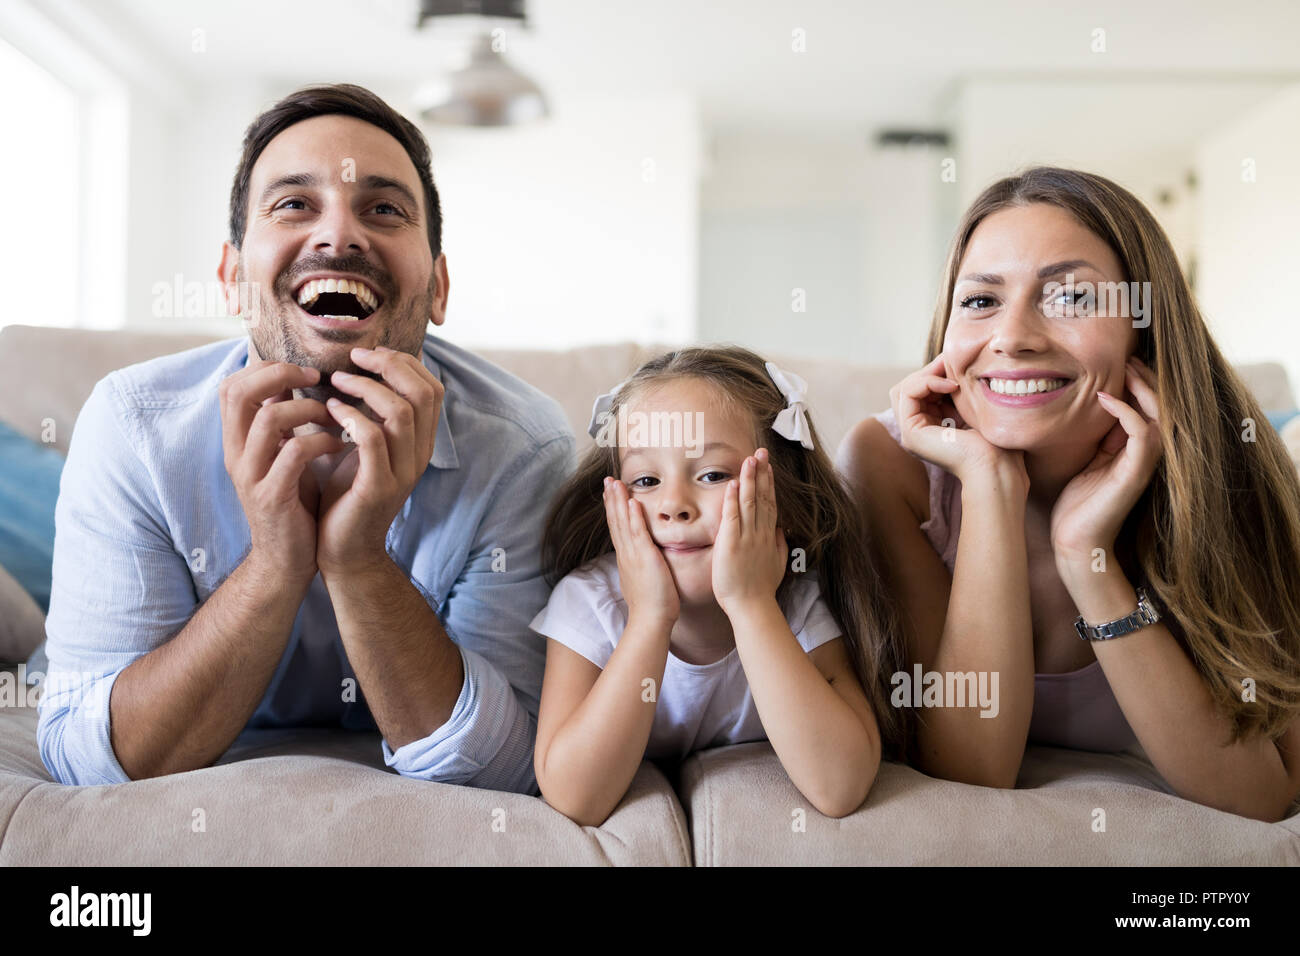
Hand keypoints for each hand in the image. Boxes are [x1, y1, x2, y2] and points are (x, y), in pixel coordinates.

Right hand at [219, 361, 342, 585]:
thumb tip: (291, 380)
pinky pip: (294, 453)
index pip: (232, 386)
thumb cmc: (293, 502)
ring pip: (268, 419)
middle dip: (280, 376)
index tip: (305, 373)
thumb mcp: (282, 455)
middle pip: (238, 392)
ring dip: (309, 410)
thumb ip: (281, 421)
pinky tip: (341, 447)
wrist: (287, 560)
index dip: (266, 368)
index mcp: (236, 441)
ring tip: (335, 420)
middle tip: (316, 381)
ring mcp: (250, 475)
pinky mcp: (271, 497)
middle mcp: (235, 454)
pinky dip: (322, 442)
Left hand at [315, 346, 443, 576]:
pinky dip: (351, 416)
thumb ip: (368, 413)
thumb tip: (355, 369)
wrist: (343, 550)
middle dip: (390, 366)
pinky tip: (330, 410)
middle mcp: (418, 455)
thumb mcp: (362, 447)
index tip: (369, 355)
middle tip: (355, 358)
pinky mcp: (378, 487)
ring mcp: (402, 472)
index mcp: (419, 443)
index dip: (404, 363)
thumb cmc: (346, 494)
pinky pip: (372, 439)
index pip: (431, 388)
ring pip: (401, 412)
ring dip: (366, 388)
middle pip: (424, 393)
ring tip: (337, 382)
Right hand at [604, 477, 679, 627]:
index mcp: (626, 558)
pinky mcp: (645, 557)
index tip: (611, 494)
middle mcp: (626, 553)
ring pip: (623, 522)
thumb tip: (641, 565)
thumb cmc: (652, 605)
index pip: (617, 529)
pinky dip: (634, 516)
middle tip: (607, 480)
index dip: (613, 510)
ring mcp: (633, 554)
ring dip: (618, 501)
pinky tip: (631, 500)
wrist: (651, 620)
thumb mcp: (642, 581)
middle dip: (611, 499)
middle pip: (615, 521)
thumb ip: (640, 569)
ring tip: (614, 482)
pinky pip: (638, 532)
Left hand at [712, 449, 786, 614]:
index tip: (768, 467)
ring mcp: (747, 538)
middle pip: (762, 497)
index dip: (769, 483)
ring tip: (750, 459)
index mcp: (769, 536)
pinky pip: (733, 517)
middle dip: (762, 473)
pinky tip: (733, 483)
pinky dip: (733, 500)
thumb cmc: (760, 589)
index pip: (770, 503)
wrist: (752, 607)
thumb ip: (778, 545)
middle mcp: (760, 533)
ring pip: (750, 502)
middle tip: (761, 452)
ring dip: (750, 479)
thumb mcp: (776, 564)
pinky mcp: (732, 544)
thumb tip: (780, 530)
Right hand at [890, 354, 1027, 491]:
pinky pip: (907, 394)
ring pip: (904, 388)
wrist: (997, 465)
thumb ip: (957, 390)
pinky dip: (927, 382)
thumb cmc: (994, 440)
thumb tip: (951, 361)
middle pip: (908, 388)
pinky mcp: (910, 434)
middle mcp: (917, 431)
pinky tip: (950, 385)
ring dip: (927, 374)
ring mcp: (910, 434)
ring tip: (952, 376)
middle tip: (951, 364)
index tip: (958, 364)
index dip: (934, 372)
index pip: (919, 390)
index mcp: (930, 426)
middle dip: (929, 371)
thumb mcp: (971, 406)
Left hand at [1051, 356, 1162, 569]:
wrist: (1074, 542)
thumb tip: (1091, 406)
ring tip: (1127, 369)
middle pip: (1163, 407)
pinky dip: (1127, 413)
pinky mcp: (1135, 474)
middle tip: (1131, 357)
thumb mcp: (1087, 461)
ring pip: (1159, 416)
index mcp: (1136, 451)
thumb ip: (1098, 437)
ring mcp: (1144, 465)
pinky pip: (1142, 435)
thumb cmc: (1076, 505)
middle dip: (1149, 380)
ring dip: (1144, 390)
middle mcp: (1147, 456)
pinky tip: (1107, 399)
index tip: (1126, 361)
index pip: (1150, 408)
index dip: (1143, 384)